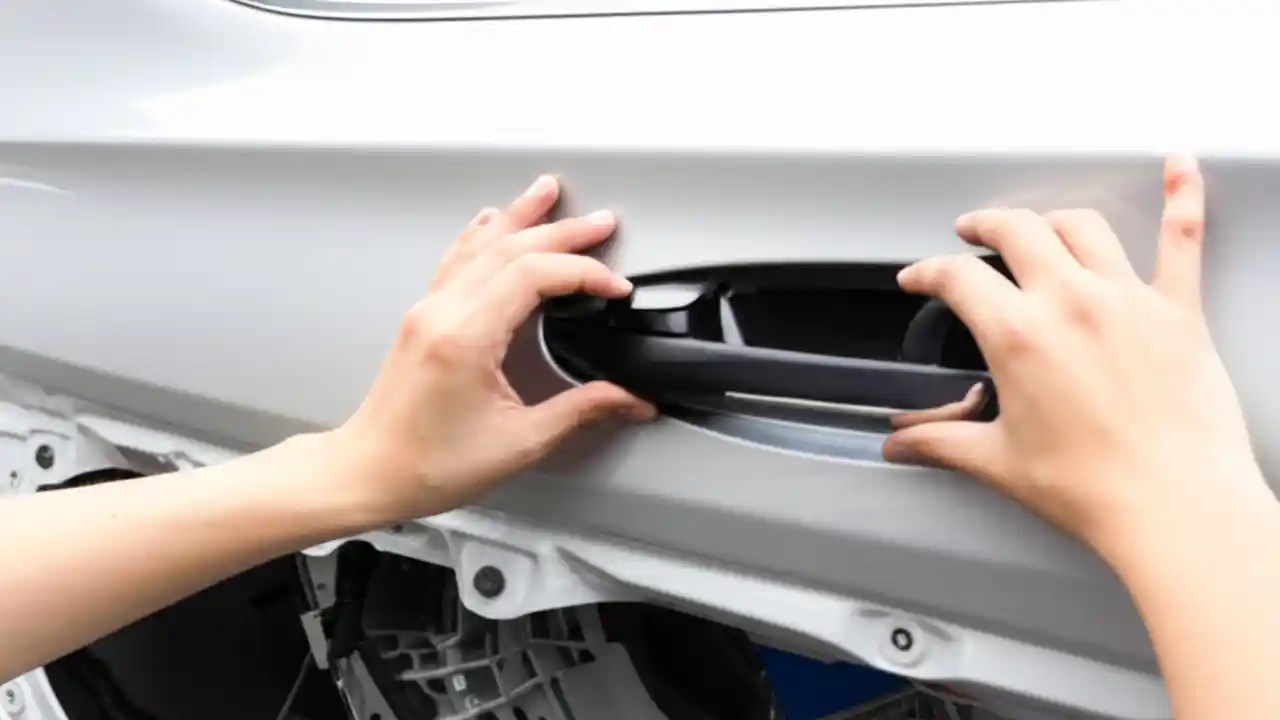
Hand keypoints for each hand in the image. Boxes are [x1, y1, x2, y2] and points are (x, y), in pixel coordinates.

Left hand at [331, 175, 654, 521]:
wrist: (368, 473)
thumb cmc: (428, 465)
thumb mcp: (519, 443)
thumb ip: (581, 412)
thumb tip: (629, 399)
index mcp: (465, 338)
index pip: (533, 276)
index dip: (582, 273)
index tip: (614, 287)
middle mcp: (442, 313)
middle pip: (509, 248)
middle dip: (562, 232)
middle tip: (602, 223)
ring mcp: (428, 310)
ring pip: (480, 244)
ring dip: (521, 217)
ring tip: (548, 192)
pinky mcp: (422, 318)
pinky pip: (456, 259)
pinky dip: (483, 234)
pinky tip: (492, 220)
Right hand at [883, 156, 1269, 556]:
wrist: (1175, 509)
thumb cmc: (1093, 490)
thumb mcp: (998, 462)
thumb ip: (941, 444)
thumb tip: (902, 447)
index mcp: (1018, 335)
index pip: (957, 278)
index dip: (928, 272)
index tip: (919, 277)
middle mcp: (1070, 303)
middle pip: (1017, 230)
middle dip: (985, 224)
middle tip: (972, 231)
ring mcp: (1127, 299)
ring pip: (1082, 227)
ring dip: (1052, 219)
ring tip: (1041, 224)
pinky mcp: (1179, 311)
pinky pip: (1182, 237)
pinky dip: (1181, 196)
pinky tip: (1179, 167)